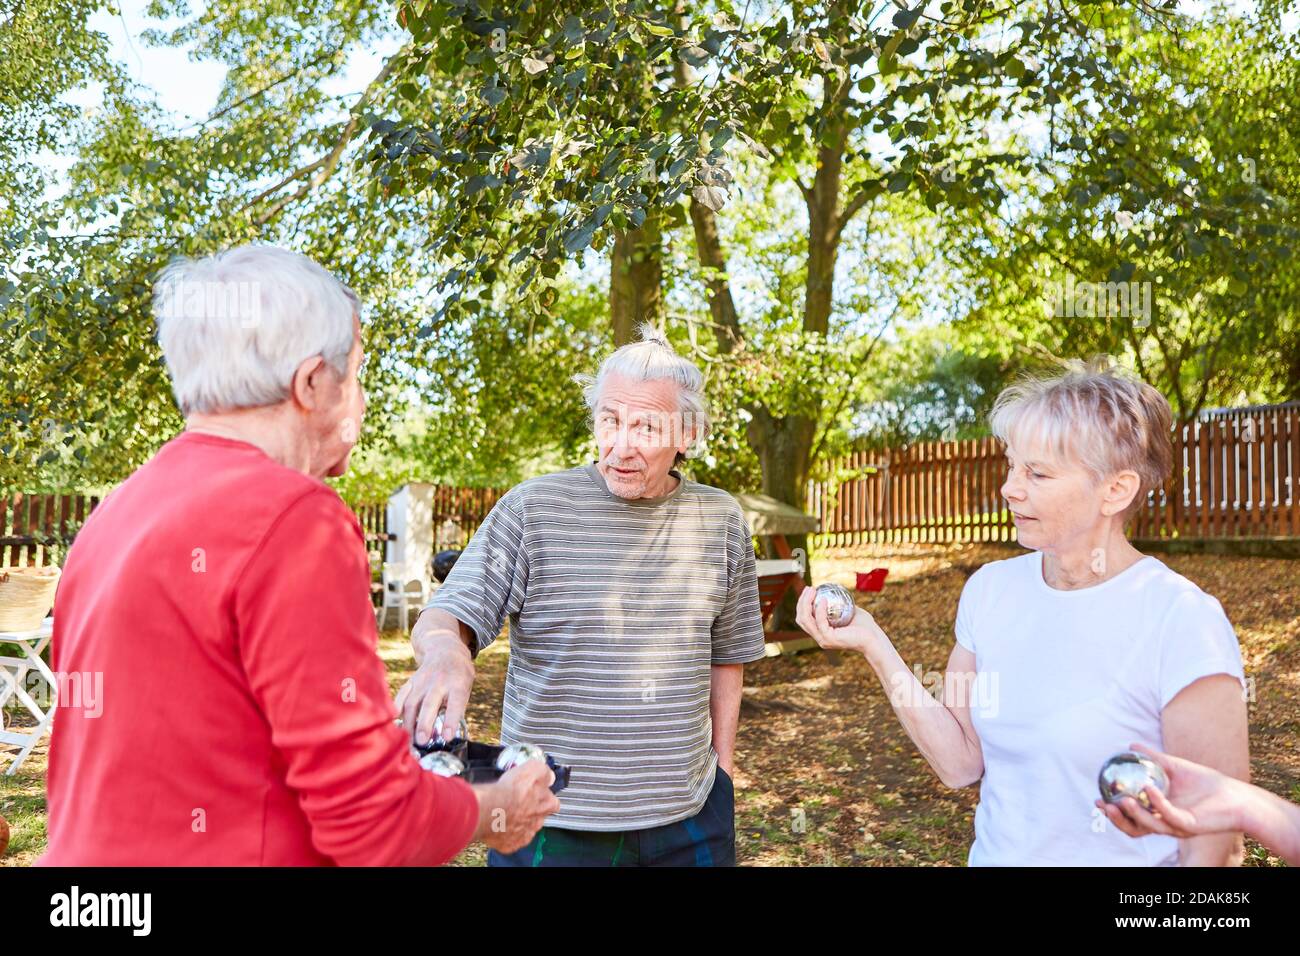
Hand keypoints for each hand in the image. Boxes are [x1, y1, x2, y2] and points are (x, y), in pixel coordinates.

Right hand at [394, 631, 474, 746]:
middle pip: (430, 703)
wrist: (446, 651)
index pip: (455, 703)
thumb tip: (446, 735)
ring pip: (412, 702)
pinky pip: (401, 695)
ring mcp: (423, 680)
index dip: (451, 720)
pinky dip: (396, 709)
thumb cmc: (459, 676)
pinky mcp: (411, 680)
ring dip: (409, 722)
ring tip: (408, 740)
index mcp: (458, 683)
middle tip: (421, 741)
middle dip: (424, 723)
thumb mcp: (466, 688)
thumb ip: (457, 708)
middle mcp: (439, 681)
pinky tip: (394, 722)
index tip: (447, 737)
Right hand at [473, 761, 561, 852]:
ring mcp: (524, 834)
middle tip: (516, 800)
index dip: (543, 796)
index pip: (553, 801)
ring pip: (523, 828)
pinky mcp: (510, 844)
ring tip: (504, 810)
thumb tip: (547, 774)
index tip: (535, 791)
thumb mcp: (533, 768)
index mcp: (547, 804)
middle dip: (529, 810)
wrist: (492, 809)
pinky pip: (509, 839)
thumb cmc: (512, 791)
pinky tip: (498, 822)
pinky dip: (504, 832)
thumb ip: (544, 772)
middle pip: (538, 816)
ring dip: (517, 821)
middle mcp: (538, 822)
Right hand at [795, 585, 890, 655]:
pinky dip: (820, 609)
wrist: (874, 639)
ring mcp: (823, 639)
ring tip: (812, 590)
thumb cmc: (865, 627)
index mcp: (822, 633)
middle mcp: (819, 638)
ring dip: (806, 603)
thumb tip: (832, 590)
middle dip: (801, 602)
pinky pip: (820, 621)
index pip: (805, 619)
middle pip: (801, 619)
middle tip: (809, 588)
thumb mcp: (850, 611)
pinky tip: (824, 599)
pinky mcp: (828, 638)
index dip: (803, 604)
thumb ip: (840, 605)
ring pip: (806, 620)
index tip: (810, 590)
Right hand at [1094, 742, 1245, 838]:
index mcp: (1160, 814)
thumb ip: (1153, 758)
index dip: (1112, 812)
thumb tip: (1130, 744)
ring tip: (1122, 800)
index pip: (1131, 817)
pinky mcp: (1190, 826)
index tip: (1098, 798)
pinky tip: (1149, 787)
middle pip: (1135, 829)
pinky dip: (1157, 802)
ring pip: (1149, 827)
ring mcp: (1177, 828)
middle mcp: (1166, 825)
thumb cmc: (1207, 784)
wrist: (1236, 795)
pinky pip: (1169, 815)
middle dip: (1116, 820)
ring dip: (1133, 815)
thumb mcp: (1175, 766)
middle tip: (1104, 804)